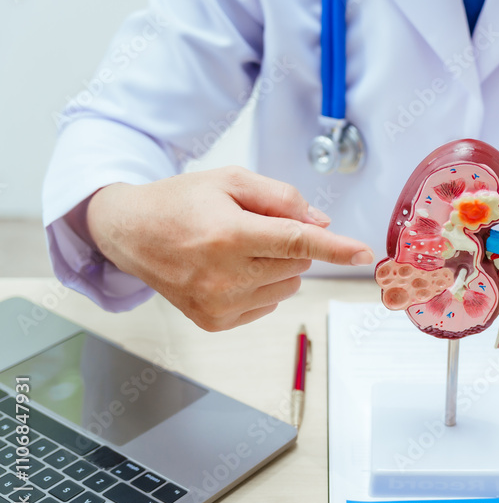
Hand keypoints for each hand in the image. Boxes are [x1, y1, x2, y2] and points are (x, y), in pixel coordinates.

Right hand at [85, 166, 373, 330]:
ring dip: (277, 266)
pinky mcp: (216, 322)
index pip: (295, 242)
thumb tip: (321, 223)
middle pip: (298, 262)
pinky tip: (230, 271)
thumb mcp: (230, 181)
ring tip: (237, 249)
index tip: (363, 253)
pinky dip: (261, 286)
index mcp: (228, 234)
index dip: (334, 248)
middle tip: (251, 227)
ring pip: (290, 285)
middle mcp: (224, 275)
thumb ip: (281, 198)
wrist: (131, 234)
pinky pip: (270, 303)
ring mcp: (219, 304)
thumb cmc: (182, 202)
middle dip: (289, 243)